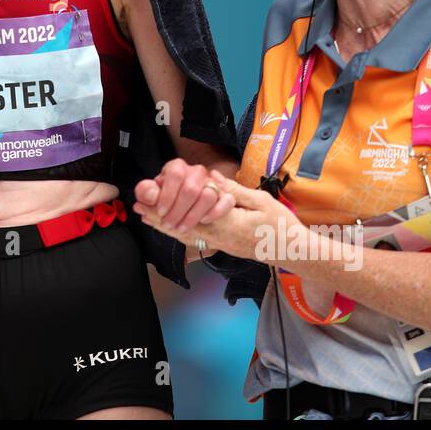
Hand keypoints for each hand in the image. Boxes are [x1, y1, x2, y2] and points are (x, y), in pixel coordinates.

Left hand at [133, 157, 233, 234]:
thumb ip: (147, 193)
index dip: (167, 195)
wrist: (181, 205)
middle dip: (178, 211)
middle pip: (191, 189)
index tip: (161, 212)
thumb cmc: (166, 198)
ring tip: (182, 228)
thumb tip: (148, 195)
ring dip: (193, 216)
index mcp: (177, 168)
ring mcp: (212, 183)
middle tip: (169, 225)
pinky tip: (203, 221)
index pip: (175, 175)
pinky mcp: (224, 194)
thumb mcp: (152, 195)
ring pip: (208, 196)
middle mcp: (196, 172)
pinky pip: (227, 201)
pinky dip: (215, 213)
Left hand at [136, 172, 300, 262]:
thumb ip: (234, 191)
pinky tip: (169, 229)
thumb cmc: (280, 224)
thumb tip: (212, 178)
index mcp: (228, 222)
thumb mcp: (261, 201)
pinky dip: (179, 234)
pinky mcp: (223, 246)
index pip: (192, 212)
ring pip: (186, 235)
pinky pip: (195, 240)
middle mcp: (219, 236)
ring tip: (146, 217)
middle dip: (158, 216)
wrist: (292, 251)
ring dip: (164, 225)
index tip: (153, 197)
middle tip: (138, 207)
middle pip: (182, 225)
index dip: (170, 204)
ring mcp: (220, 244)